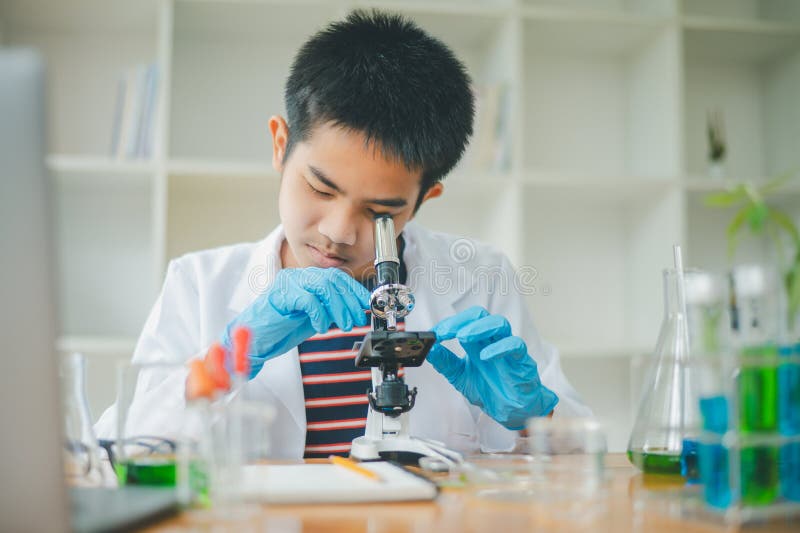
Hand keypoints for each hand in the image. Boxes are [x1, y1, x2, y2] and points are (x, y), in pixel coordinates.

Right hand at [222, 267, 370, 378]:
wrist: (255, 340)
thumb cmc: (281, 328)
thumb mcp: (314, 317)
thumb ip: (331, 309)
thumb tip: (355, 310)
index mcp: (307, 279)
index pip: (337, 277)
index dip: (355, 290)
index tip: (366, 305)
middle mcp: (298, 276)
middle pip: (333, 280)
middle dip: (349, 301)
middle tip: (356, 320)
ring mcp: (287, 283)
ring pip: (323, 286)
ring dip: (338, 307)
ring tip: (343, 325)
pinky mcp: (279, 295)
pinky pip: (307, 299)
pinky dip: (319, 314)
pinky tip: (321, 327)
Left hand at [426, 306, 557, 429]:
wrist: (511, 412)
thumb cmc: (490, 390)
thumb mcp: (460, 376)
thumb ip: (445, 362)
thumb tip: (429, 349)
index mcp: (477, 342)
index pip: (464, 321)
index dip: (448, 324)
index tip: (434, 333)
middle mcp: (491, 341)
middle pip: (480, 315)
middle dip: (461, 320)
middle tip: (444, 332)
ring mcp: (507, 349)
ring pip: (499, 323)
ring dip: (479, 327)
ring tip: (463, 336)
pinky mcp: (522, 361)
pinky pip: (515, 345)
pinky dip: (499, 347)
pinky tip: (484, 356)